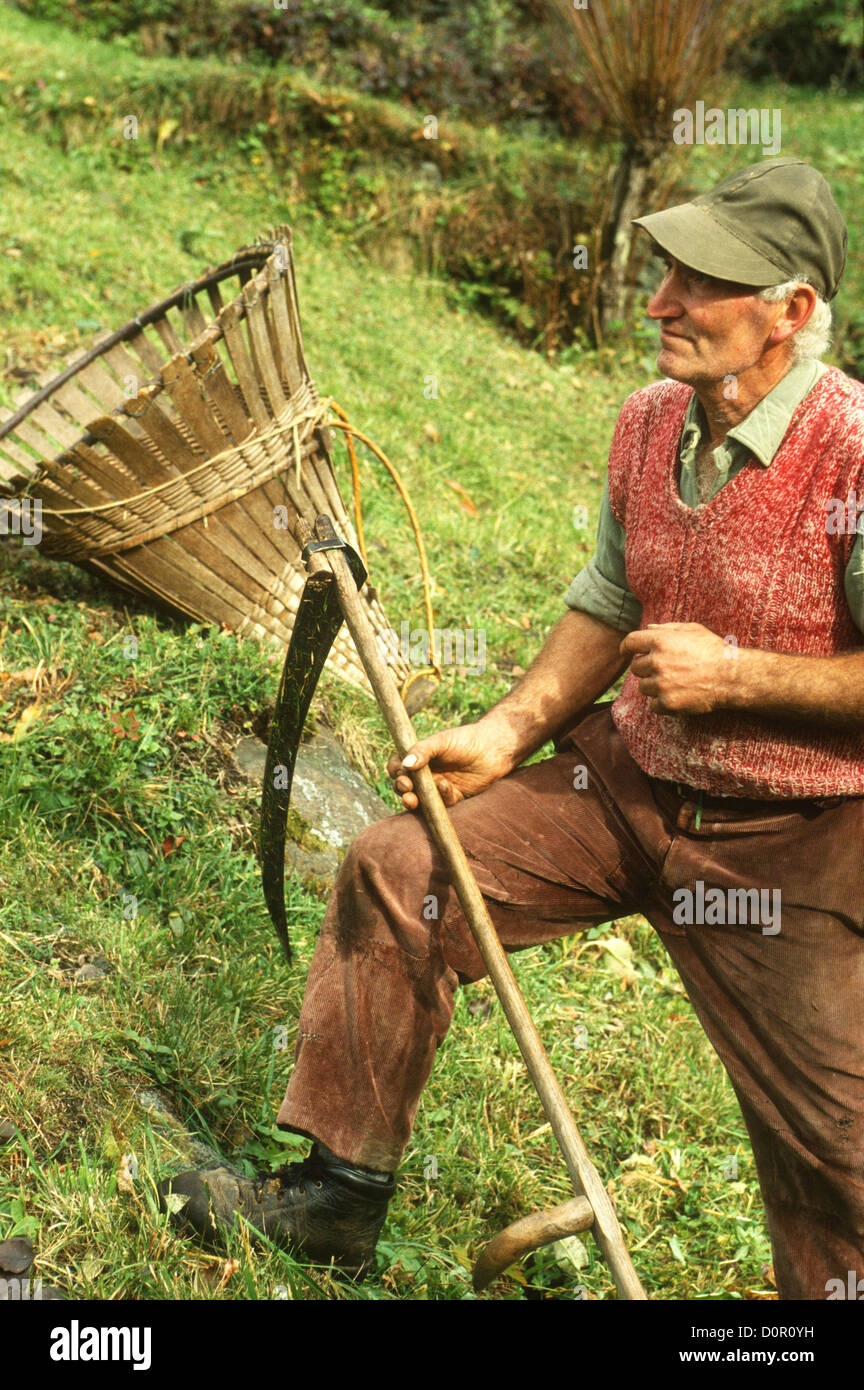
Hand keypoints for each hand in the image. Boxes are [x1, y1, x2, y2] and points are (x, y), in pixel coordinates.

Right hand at [387, 721, 512, 809]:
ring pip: (421, 799)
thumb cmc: (465, 740)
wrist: (493, 748)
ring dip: (414, 801)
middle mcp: (426, 774)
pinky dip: (443, 796)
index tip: (399, 772)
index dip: (395, 771)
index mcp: (420, 758)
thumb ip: (423, 751)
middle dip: (402, 788)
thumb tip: (405, 764)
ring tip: (411, 799)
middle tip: (406, 787)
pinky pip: (443, 803)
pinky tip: (447, 785)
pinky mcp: (453, 797)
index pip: (399, 767)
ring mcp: (438, 787)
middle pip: (406, 786)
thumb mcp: (441, 741)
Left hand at [618, 622, 736, 715]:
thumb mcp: (693, 630)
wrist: (731, 676)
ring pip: (643, 687)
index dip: (626, 647)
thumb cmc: (713, 650)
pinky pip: (653, 705)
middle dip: (647, 668)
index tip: (627, 652)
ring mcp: (661, 684)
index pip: (630, 642)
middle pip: (636, 668)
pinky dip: (662, 703)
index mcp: (660, 641)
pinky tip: (676, 696)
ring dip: (654, 686)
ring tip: (674, 682)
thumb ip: (667, 629)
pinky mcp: (667, 703)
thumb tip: (647, 629)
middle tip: (666, 669)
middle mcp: (657, 662)